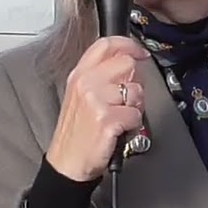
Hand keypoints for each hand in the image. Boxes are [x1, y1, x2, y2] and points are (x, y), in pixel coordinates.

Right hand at [46, 36, 149, 181]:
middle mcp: (86, 83)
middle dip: (134, 83)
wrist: (67, 162)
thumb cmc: (77, 132)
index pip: (106, 45)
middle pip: (127, 64)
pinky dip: (133, 125)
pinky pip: (136, 114)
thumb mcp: (80, 95)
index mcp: (79, 74)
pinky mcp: (107, 119)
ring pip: (136, 91)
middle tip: (125, 100)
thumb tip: (128, 63)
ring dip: (135, 107)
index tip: (140, 53)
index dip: (129, 45)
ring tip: (120, 117)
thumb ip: (100, 76)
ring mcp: (97, 101)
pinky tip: (119, 130)